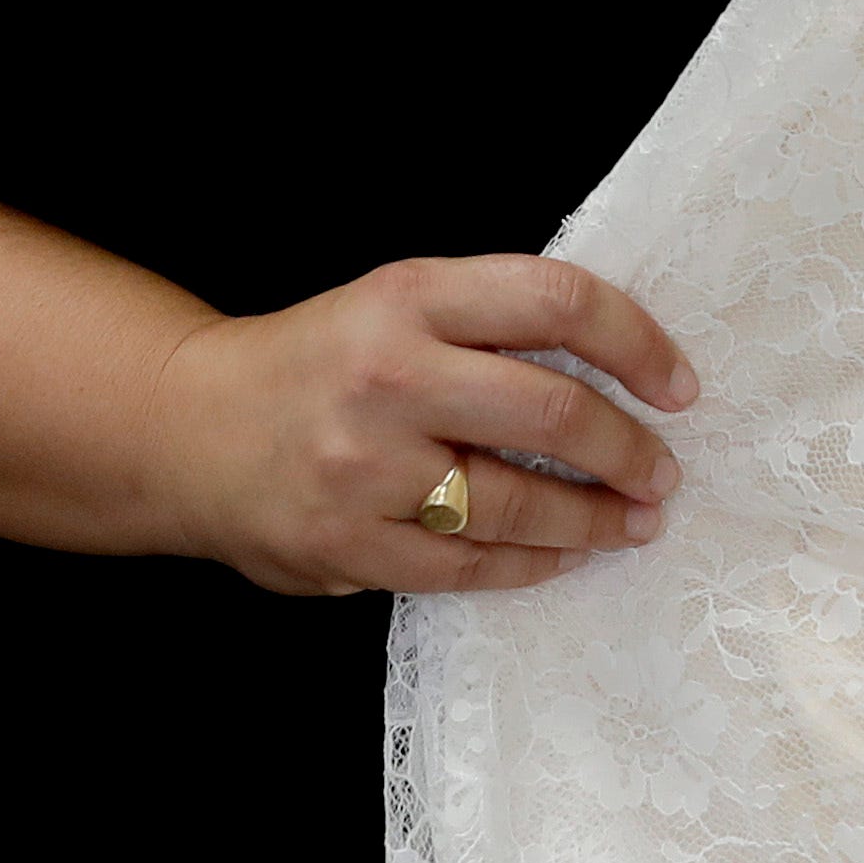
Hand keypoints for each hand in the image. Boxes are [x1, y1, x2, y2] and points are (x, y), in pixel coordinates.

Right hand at [147, 254, 696, 595]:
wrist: (185, 427)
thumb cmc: (319, 360)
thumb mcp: (397, 303)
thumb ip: (490, 322)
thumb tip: (622, 364)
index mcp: (410, 298)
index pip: (557, 301)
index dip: (638, 341)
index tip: (678, 385)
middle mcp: (389, 376)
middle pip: (552, 410)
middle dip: (629, 449)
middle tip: (664, 471)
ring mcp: (364, 468)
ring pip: (516, 501)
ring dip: (595, 519)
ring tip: (634, 522)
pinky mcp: (345, 544)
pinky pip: (466, 565)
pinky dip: (530, 563)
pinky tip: (561, 556)